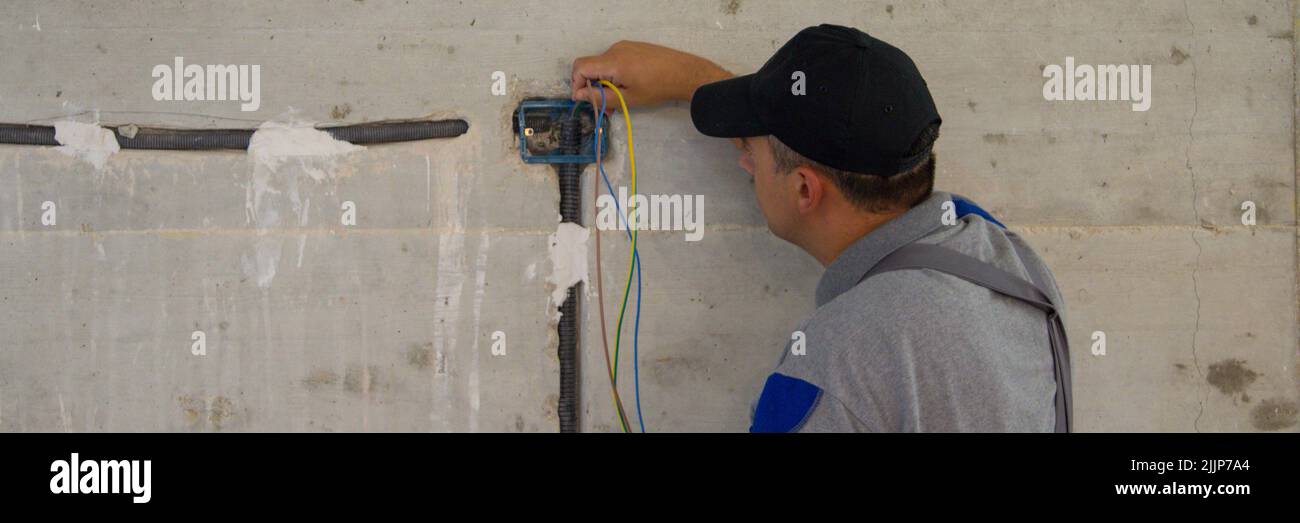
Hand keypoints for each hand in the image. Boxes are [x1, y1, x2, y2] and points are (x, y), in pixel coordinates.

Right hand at [571, 41, 731, 111]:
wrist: (686, 73)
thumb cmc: (658, 88)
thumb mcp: (628, 99)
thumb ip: (600, 98)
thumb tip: (578, 95)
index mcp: (612, 61)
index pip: (580, 67)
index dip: (576, 83)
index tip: (583, 100)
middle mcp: (615, 49)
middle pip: (591, 66)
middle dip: (592, 87)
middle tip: (605, 108)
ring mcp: (625, 46)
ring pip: (603, 65)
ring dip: (604, 83)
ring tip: (618, 101)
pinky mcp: (634, 47)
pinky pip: (615, 60)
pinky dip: (614, 75)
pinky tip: (627, 88)